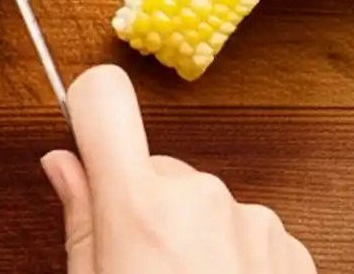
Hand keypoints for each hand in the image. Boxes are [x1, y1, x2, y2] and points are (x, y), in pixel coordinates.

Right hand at [41, 65, 315, 273]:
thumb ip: (81, 219)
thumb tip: (63, 165)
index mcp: (138, 208)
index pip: (104, 97)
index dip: (86, 105)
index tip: (82, 127)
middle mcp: (200, 198)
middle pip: (154, 165)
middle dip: (141, 203)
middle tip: (137, 268)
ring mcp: (251, 219)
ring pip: (201, 200)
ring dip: (190, 235)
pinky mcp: (290, 246)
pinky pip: (243, 228)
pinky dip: (230, 257)